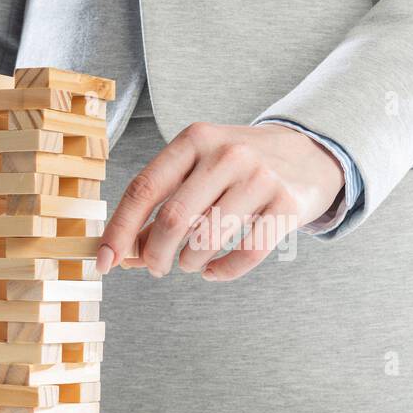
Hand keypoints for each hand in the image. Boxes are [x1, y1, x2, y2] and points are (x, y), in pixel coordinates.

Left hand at [97, 122, 343, 280]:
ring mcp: (260, 178)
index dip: (119, 230)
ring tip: (190, 263)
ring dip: (189, 263)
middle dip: (155, 255)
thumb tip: (122, 252)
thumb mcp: (197, 170)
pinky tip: (214, 271)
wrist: (309, 152)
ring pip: (207, 240)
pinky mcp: (287, 205)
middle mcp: (227, 154)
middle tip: (155, 267)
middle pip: (174, 219)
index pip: (144, 189)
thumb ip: (160, 206)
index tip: (103, 261)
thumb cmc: (239, 167)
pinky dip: (222, 272)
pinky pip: (246, 254)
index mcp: (195, 139)